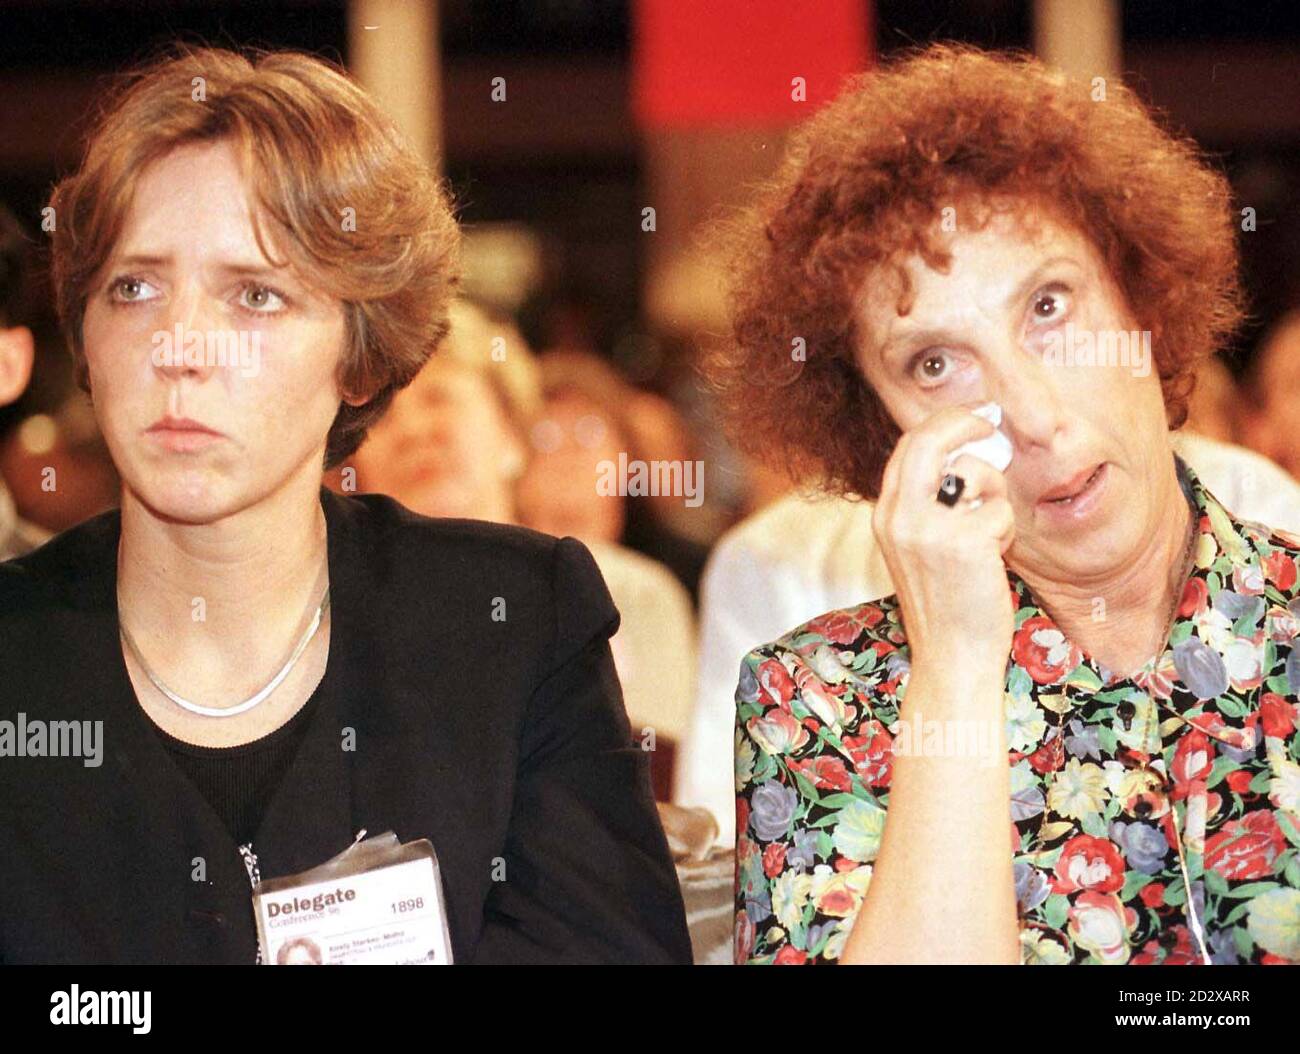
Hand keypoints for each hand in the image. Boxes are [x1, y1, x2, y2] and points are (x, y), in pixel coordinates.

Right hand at [871, 405, 1016, 668]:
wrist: (952, 658)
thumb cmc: (948, 604)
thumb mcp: (921, 547)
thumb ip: (931, 503)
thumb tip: (965, 454)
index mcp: (886, 515)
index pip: (907, 447)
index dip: (942, 424)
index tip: (970, 421)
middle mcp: (898, 516)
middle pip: (929, 439)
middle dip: (965, 423)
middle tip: (990, 426)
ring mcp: (927, 528)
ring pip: (974, 472)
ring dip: (995, 495)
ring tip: (989, 535)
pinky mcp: (961, 542)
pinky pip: (999, 509)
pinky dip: (1006, 530)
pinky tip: (994, 560)